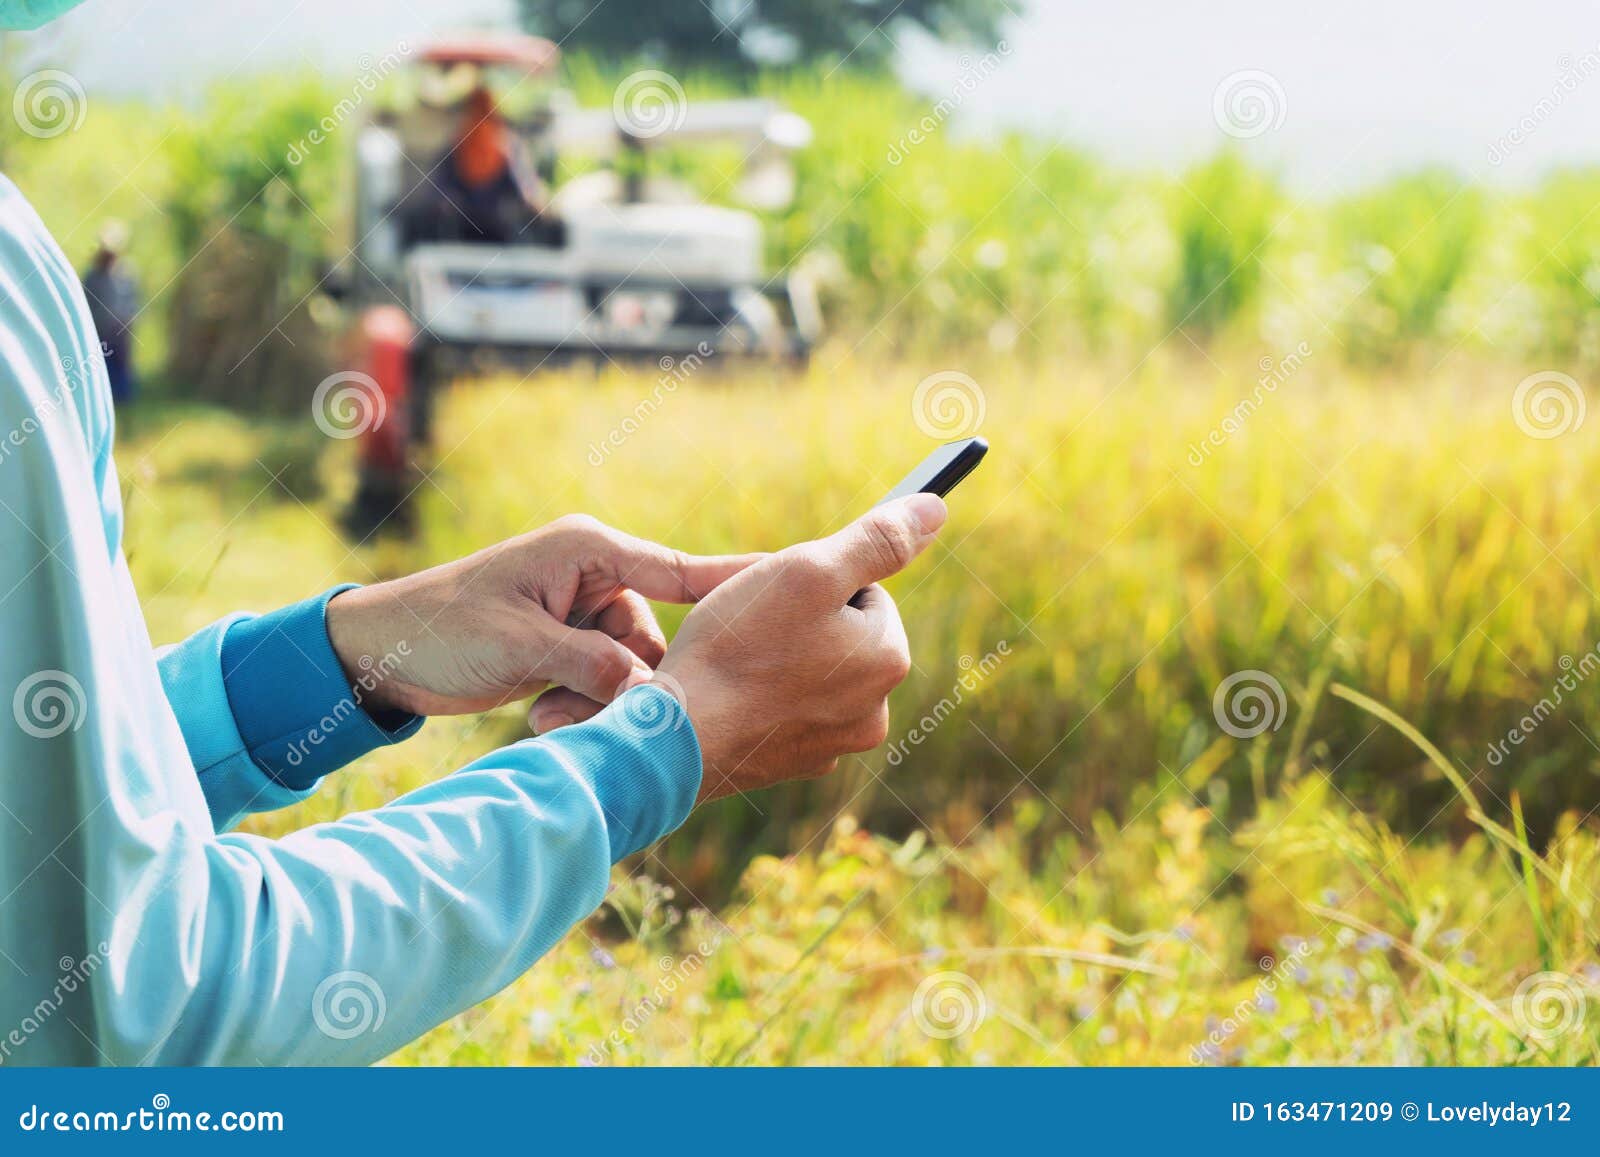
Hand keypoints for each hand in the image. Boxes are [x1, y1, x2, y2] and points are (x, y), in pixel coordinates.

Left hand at [325, 515, 762, 717]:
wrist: (379, 651)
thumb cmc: (442, 629)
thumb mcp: (520, 645)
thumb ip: (592, 666)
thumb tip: (654, 698)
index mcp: (589, 549)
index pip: (682, 569)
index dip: (737, 586)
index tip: (793, 592)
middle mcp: (595, 575)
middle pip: (658, 635)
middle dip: (632, 679)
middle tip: (578, 704)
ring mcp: (583, 612)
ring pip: (634, 667)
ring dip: (601, 698)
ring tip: (544, 709)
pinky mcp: (570, 646)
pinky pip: (607, 680)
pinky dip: (584, 702)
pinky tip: (540, 709)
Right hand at [652, 493, 946, 802]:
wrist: (675, 740)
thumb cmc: (737, 648)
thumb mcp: (810, 571)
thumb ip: (877, 540)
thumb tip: (934, 509)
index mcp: (888, 661)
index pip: (865, 592)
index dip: (816, 583)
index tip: (776, 597)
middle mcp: (874, 712)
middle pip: (841, 635)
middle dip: (801, 622)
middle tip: (751, 628)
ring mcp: (833, 745)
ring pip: (811, 672)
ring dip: (781, 659)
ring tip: (737, 661)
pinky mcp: (792, 765)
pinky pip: (784, 711)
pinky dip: (762, 697)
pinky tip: (730, 694)